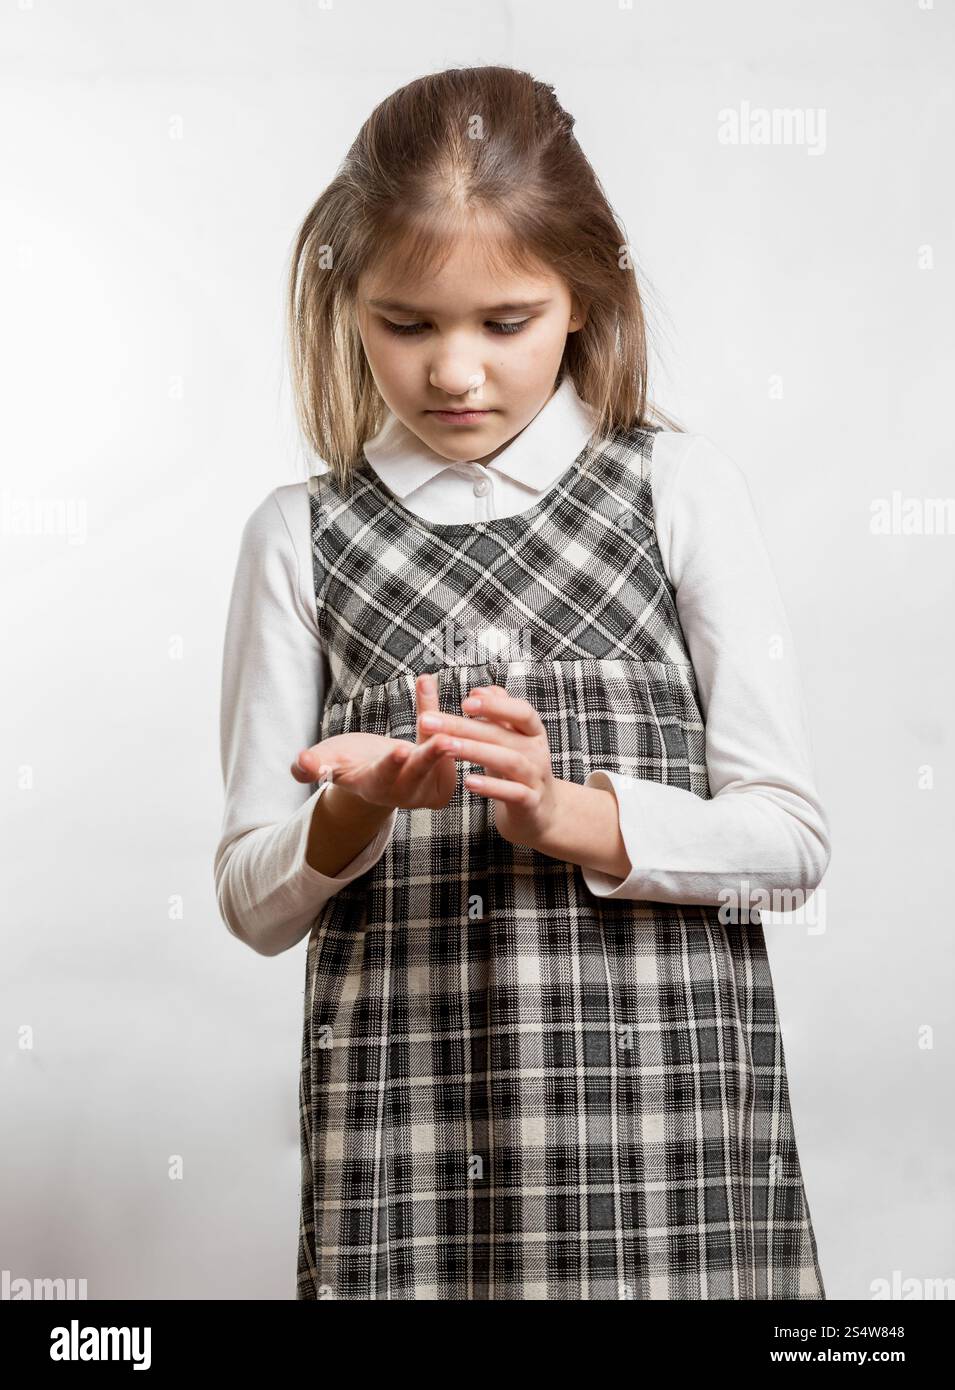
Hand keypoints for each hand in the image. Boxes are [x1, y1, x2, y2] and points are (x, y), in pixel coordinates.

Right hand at [289, 673, 457, 810]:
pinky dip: (457, 723)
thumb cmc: (348, 763)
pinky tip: (466, 695)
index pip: (383, 776)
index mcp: (374, 786)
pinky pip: (451, 746)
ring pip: (441, 759)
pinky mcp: (444, 780)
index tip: (399, 749)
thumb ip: (312, 765)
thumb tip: (302, 763)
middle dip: (430, 757)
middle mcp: (403, 792)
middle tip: (446, 741)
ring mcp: (426, 788)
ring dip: (452, 737)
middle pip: (418, 772)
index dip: (390, 764)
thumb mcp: (329, 762)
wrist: (375, 776)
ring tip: (464, 717)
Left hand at [419, 684, 559, 847]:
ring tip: (446, 746)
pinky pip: (513, 793)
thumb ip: (497, 715)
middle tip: (428, 721)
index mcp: (533, 733)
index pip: (521, 712)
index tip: (465, 702)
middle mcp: (538, 752)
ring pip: (509, 761)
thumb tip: (478, 691)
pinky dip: (491, 787)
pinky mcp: (531, 804)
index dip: (495, 706)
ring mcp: (536, 778)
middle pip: (502, 735)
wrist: (541, 813)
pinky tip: (468, 782)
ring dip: (475, 751)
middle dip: (465, 726)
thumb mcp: (510, 741)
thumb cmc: (518, 770)